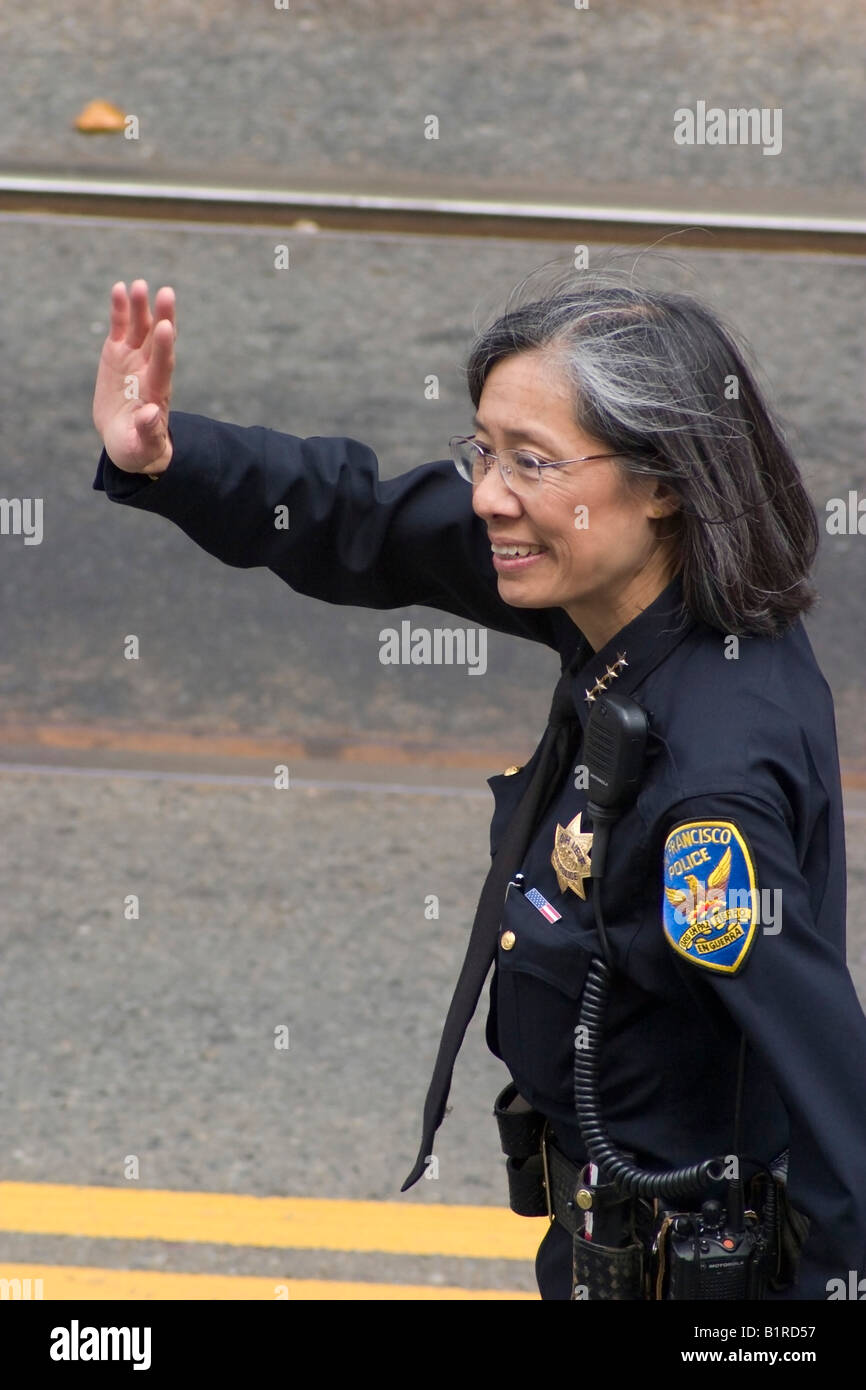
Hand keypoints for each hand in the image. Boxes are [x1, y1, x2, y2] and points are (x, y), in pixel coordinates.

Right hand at [92, 279, 176, 473]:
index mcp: (156, 392)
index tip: (167, 327)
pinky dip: (121, 309)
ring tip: (139, 285)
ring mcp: (134, 359)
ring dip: (140, 307)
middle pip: (157, 340)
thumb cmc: (137, 448)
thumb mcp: (141, 447)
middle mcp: (148, 370)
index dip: (165, 347)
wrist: (127, 438)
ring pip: (140, 328)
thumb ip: (148, 431)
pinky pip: (121, 327)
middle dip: (161, 317)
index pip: (163, 365)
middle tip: (166, 292)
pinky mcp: (118, 353)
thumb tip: (152, 413)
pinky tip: (120, 288)